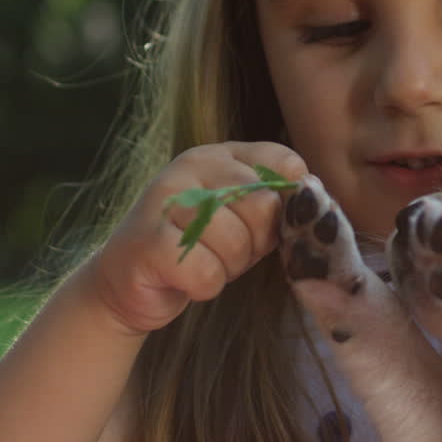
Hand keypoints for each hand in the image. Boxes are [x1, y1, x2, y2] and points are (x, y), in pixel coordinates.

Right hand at [86, 141, 307, 334]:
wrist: (127, 283)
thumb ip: (274, 202)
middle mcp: (191, 166)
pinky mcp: (149, 241)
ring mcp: (165, 200)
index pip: (284, 164)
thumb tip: (315, 195)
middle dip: (257, 243)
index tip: (267, 225)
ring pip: (237, 242)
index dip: (288, 205)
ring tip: (206, 263)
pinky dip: (206, 287)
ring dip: (230, 268)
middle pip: (264, 205)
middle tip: (230, 251)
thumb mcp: (243, 218)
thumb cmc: (199, 247)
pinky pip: (208, 272)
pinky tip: (186, 279)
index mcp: (220, 154)